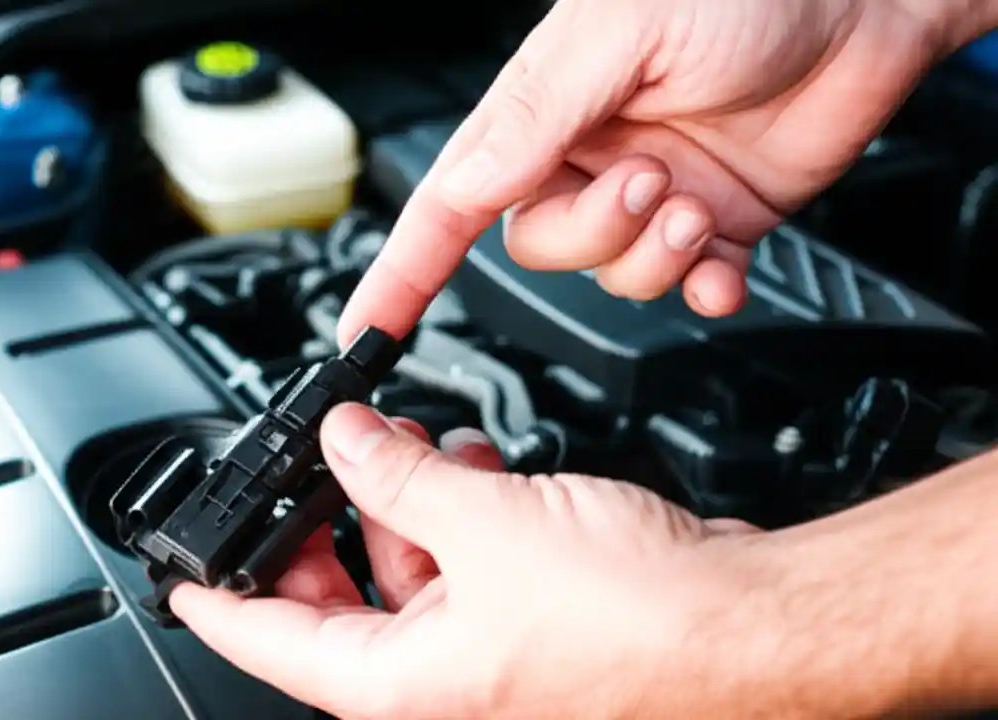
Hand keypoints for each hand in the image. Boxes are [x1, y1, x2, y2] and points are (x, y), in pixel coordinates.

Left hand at [170, 404, 764, 718]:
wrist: (752, 629)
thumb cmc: (640, 621)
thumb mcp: (483, 525)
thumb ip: (396, 477)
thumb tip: (343, 442)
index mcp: (401, 687)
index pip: (265, 645)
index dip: (214, 597)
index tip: (181, 570)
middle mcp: (440, 687)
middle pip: (334, 607)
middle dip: (321, 524)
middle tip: (315, 464)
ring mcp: (487, 660)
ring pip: (404, 580)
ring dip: (398, 505)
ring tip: (401, 447)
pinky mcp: (531, 628)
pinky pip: (463, 571)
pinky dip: (456, 517)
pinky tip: (468, 466)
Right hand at [337, 0, 978, 344]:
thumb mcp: (618, 32)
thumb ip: (536, 115)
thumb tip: (465, 180)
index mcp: (542, 110)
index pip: (450, 202)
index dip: (403, 269)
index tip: (368, 326)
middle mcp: (588, 155)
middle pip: (543, 249)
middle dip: (596, 233)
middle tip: (651, 181)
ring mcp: (652, 194)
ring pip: (614, 275)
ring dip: (656, 255)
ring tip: (697, 200)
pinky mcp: (716, 219)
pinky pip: (686, 288)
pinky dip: (706, 288)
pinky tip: (725, 264)